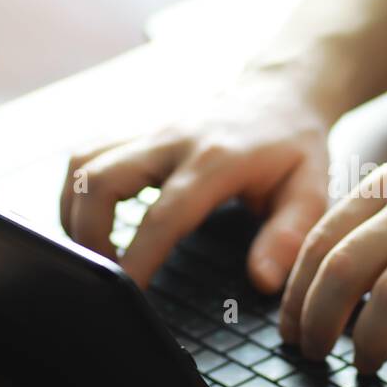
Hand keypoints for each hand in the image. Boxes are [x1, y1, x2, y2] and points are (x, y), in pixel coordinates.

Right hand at [60, 71, 332, 290]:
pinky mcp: (136, 133)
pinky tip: (92, 221)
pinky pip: (86, 156)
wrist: (280, 92)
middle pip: (100, 180)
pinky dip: (77, 191)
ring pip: (82, 165)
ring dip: (75, 213)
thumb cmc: (295, 148)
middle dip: (89, 235)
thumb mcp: (310, 192)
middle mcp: (172, 140)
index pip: (163, 214)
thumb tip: (263, 280)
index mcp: (216, 160)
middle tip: (107, 276)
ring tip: (95, 253)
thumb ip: (288, 236)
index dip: (139, 257)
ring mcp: (149, 133)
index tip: (127, 294)